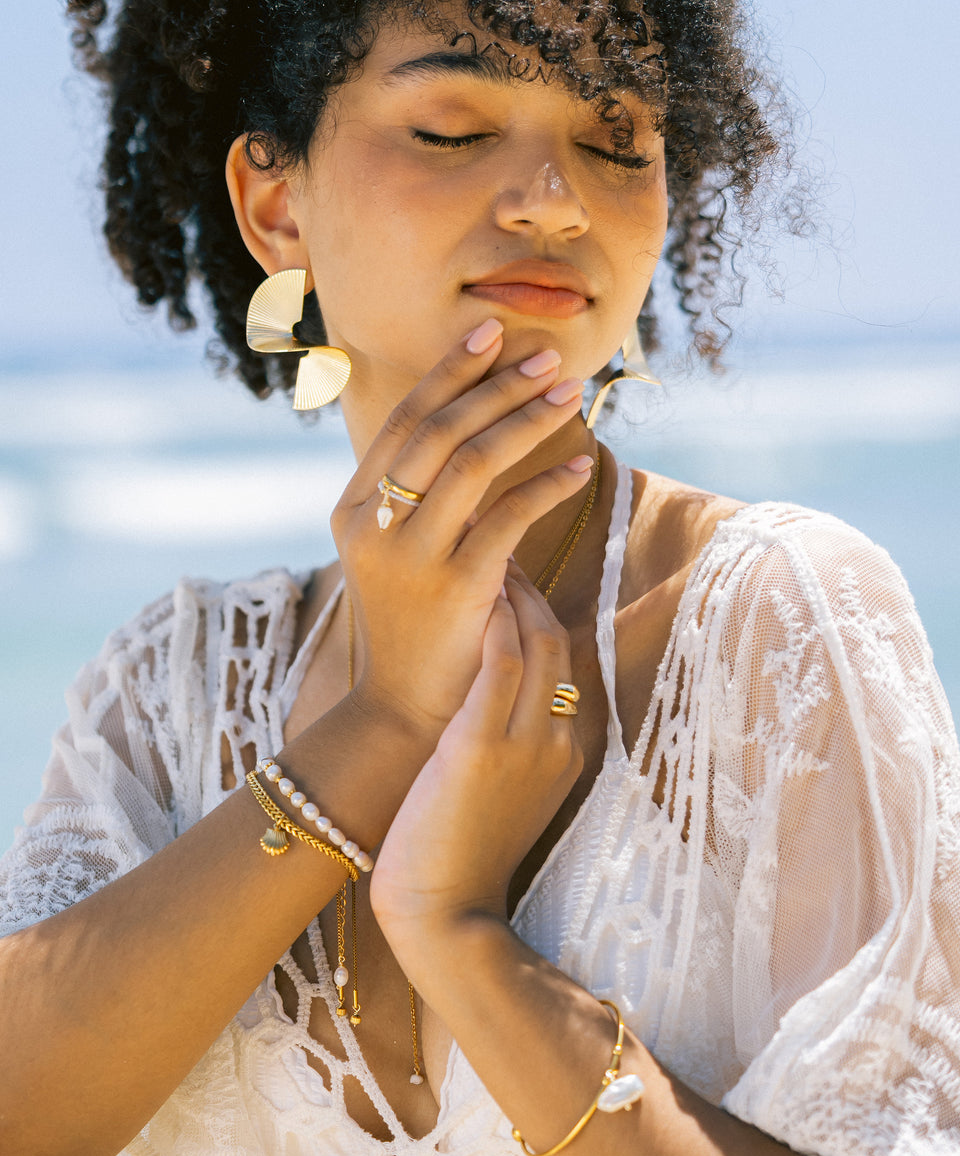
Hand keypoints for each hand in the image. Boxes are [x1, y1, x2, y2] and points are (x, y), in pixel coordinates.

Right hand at [331, 320, 590, 738]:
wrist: (405, 706)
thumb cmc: (411, 622)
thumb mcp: (395, 552)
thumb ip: (417, 497)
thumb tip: (468, 429)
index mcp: (353, 508)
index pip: (403, 422)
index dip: (449, 372)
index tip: (490, 333)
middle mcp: (372, 525)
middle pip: (438, 432)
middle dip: (495, 385)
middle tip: (544, 357)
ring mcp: (409, 557)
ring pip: (472, 463)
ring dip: (525, 420)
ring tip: (567, 391)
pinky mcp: (455, 588)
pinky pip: (509, 517)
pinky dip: (548, 485)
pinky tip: (580, 466)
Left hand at [370, 568, 583, 941]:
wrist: (447, 918)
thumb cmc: (461, 860)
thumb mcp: (502, 798)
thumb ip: (506, 749)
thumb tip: (480, 707)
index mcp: (566, 755)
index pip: (563, 667)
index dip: (542, 617)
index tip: (515, 587)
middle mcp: (557, 742)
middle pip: (557, 643)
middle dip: (532, 593)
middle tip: (502, 556)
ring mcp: (527, 743)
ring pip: (536, 642)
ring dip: (513, 594)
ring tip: (486, 561)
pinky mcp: (484, 745)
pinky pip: (501, 662)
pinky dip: (494, 620)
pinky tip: (477, 594)